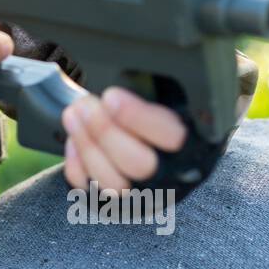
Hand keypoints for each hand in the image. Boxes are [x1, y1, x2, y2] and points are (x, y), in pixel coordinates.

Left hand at [61, 86, 187, 190]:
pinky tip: (73, 139)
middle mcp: (172, 174)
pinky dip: (77, 166)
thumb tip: (134, 67)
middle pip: (138, 164)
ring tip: (73, 114)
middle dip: (105, 131)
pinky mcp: (115, 202)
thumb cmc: (169, 113)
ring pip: (113, 183)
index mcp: (195, 143)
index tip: (111, 96)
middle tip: (86, 104)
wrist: (167, 147)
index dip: (138, 117)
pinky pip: (92, 191)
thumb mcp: (177, 93)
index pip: (172, 136)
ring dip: (87, 146)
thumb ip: (164, 83)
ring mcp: (143, 192)